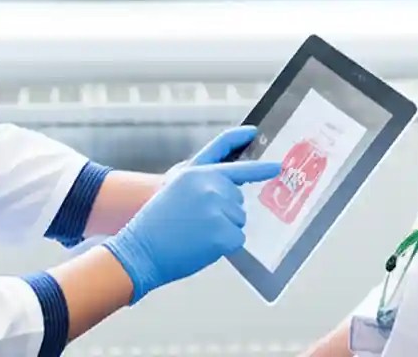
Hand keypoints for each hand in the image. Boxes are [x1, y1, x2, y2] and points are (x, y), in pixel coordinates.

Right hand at [103, 126, 279, 302]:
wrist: (140, 250)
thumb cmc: (157, 224)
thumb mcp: (177, 189)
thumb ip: (205, 184)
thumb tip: (233, 193)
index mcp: (198, 173)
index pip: (237, 168)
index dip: (260, 168)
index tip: (277, 166)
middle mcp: (211, 187)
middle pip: (238, 201)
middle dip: (224, 213)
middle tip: (195, 222)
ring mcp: (218, 209)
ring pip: (238, 221)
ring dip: (223, 230)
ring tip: (195, 233)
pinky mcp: (223, 233)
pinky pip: (236, 239)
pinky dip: (223, 246)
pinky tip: (201, 245)